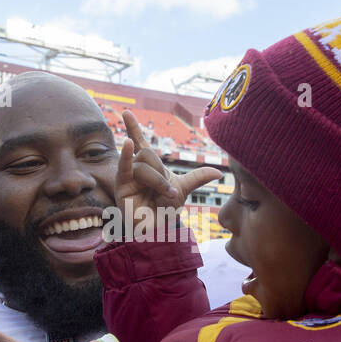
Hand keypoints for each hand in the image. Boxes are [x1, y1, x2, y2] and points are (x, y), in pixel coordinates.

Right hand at [113, 110, 221, 237]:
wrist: (159, 229)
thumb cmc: (166, 210)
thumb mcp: (183, 189)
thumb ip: (197, 177)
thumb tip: (219, 172)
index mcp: (148, 166)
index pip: (140, 142)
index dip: (134, 127)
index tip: (127, 112)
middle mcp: (135, 169)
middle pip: (148, 154)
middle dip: (161, 173)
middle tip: (168, 192)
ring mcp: (127, 178)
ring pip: (143, 165)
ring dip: (157, 180)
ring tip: (164, 195)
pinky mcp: (121, 188)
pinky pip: (124, 168)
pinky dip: (125, 155)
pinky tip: (127, 143)